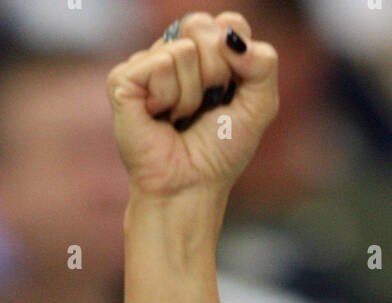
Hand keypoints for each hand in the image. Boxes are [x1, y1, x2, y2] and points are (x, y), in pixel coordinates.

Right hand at [106, 10, 277, 202]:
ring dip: (191, 94)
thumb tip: (232, 35)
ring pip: (184, 50)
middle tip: (204, 107)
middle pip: (204, 27)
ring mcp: (148, 62)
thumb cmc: (220, 151)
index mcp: (208, 54)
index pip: (230, 23)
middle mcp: (176, 51)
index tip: (232, 92)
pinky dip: (168, 97)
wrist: (190, 186)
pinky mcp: (125, 78)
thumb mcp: (259, 108)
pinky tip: (159, 116)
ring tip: (180, 117)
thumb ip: (264, 65)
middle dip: (215, 73)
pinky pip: (160, 63)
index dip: (237, 57)